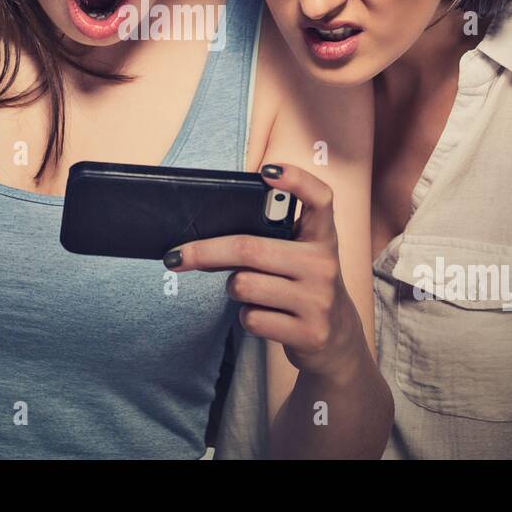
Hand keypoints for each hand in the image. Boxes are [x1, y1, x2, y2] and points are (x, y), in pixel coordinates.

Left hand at [164, 163, 366, 379]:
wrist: (336, 340)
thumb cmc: (302, 287)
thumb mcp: (299, 258)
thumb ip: (269, 242)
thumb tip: (206, 236)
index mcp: (322, 238)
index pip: (320, 199)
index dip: (296, 180)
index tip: (267, 171)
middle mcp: (324, 264)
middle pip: (249, 248)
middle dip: (204, 252)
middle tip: (175, 256)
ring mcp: (318, 300)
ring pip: (243, 285)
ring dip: (234, 289)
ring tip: (252, 292)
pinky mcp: (309, 332)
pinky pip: (251, 318)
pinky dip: (247, 317)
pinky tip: (266, 316)